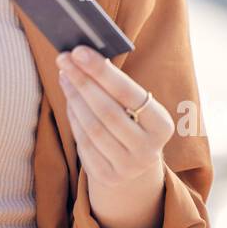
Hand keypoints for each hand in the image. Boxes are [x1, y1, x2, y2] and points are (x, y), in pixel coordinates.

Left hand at [56, 44, 172, 190]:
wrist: (136, 163)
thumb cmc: (134, 121)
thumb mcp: (136, 106)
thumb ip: (117, 85)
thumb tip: (84, 56)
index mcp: (162, 125)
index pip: (128, 93)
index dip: (101, 71)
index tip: (78, 51)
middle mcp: (148, 150)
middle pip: (106, 111)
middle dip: (82, 81)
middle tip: (64, 58)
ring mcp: (128, 167)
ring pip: (91, 127)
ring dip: (74, 98)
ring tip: (65, 75)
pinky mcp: (107, 176)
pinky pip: (83, 143)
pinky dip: (73, 118)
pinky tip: (70, 100)